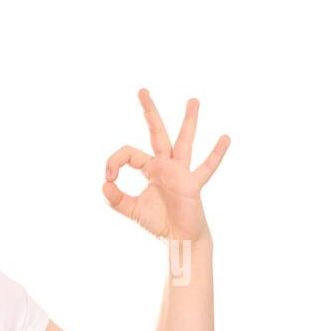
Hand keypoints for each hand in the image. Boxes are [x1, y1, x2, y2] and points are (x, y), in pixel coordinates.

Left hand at [103, 89, 229, 243]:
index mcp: (151, 169)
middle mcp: (166, 165)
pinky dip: (216, 154)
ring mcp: (181, 173)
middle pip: (157, 133)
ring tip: (193, 100)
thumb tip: (103, 184)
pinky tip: (225, 138)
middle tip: (142, 90)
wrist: (179, 240)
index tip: (109, 177)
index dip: (115, 161)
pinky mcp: (192, 185)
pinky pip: (206, 168)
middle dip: (149, 112)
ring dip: (188, 121)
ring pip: (184, 141)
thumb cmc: (159, 223)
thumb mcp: (132, 210)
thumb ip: (116, 199)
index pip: (129, 153)